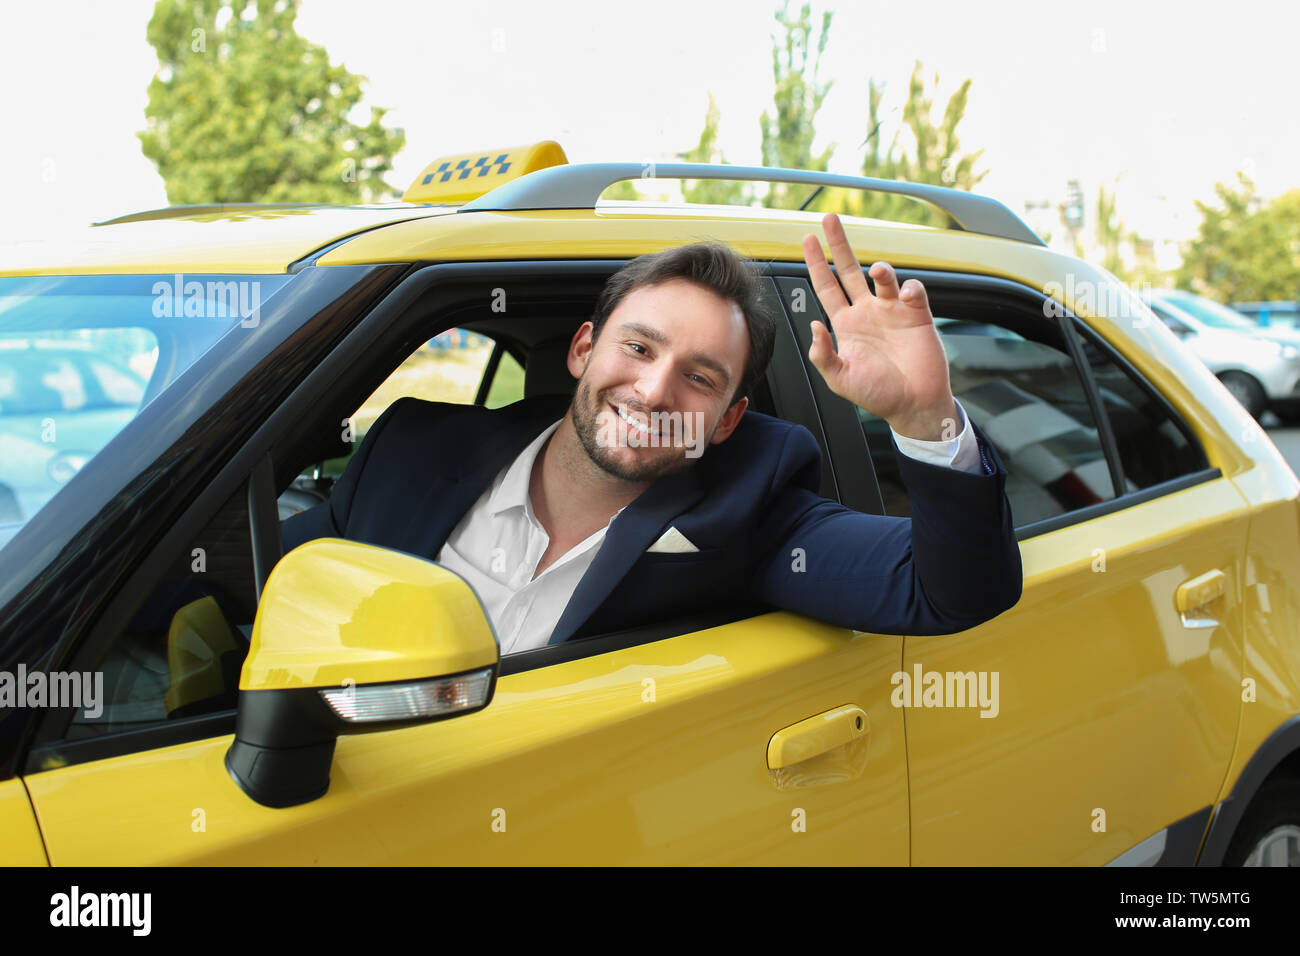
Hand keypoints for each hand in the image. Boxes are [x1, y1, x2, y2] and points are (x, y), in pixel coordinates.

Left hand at [801, 212, 957, 440]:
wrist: (914, 404)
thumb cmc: (877, 394)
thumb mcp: (840, 379)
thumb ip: (822, 355)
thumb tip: (814, 325)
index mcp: (846, 324)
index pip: (827, 286)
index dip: (817, 264)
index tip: (807, 239)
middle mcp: (867, 312)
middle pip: (850, 270)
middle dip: (839, 244)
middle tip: (830, 220)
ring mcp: (892, 311)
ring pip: (883, 277)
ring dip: (881, 269)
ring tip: (877, 271)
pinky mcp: (917, 315)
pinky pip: (912, 290)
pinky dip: (908, 287)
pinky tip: (904, 295)